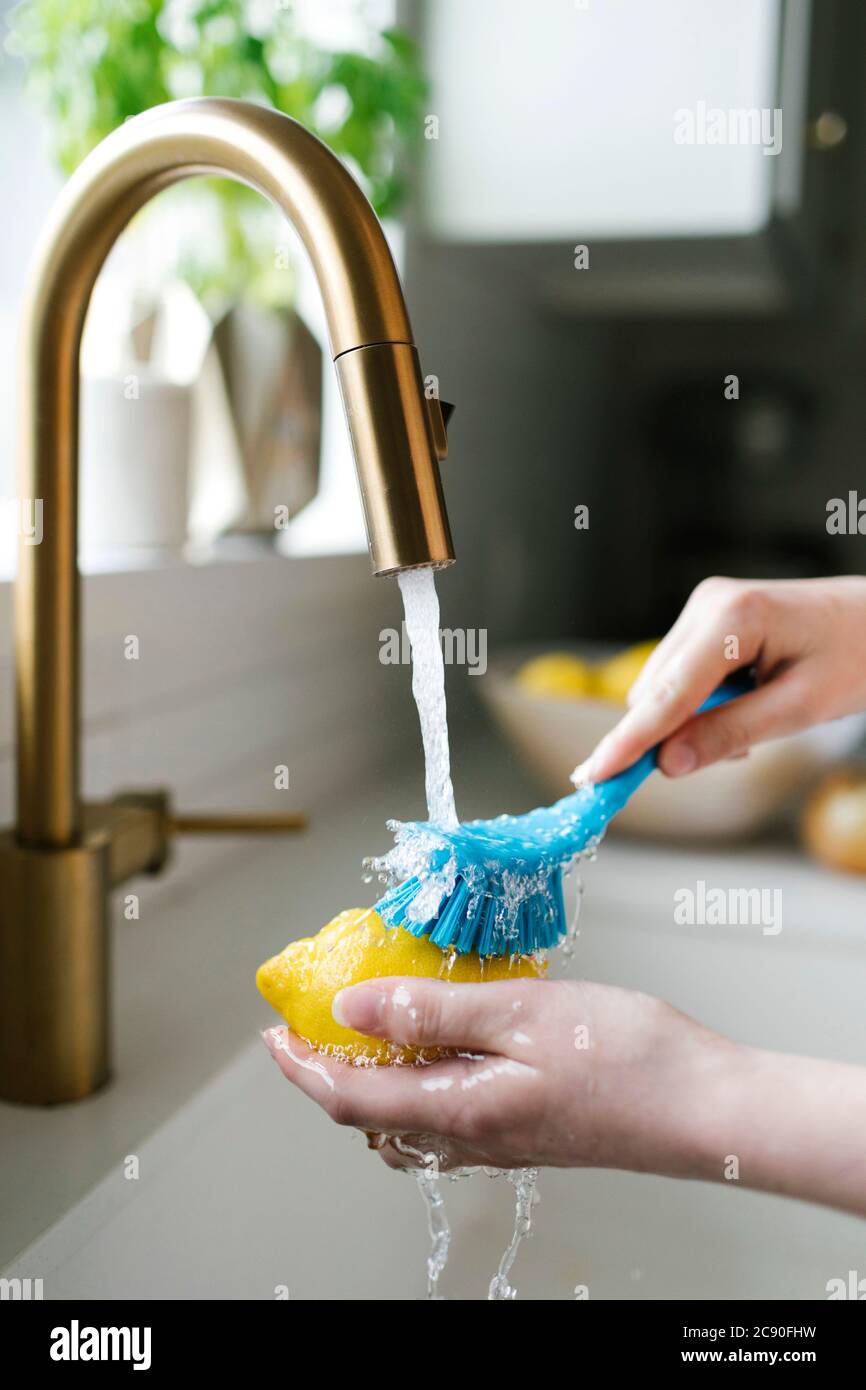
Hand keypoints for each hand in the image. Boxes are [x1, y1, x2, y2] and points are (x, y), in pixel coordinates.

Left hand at [262, 975, 865, 1214]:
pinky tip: (443, 1036)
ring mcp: (500, 1137)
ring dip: (372, 1076)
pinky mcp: (527, 1127)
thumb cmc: (624, 1058)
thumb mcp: (520, 1012)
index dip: (302, 1066)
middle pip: (370, 1113)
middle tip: (314, 1021)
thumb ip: (432, 1010)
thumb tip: (352, 1006)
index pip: (350, 1097)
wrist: (702, 1105)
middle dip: (329, 1071)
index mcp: (459, 1111)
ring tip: (370, 1022)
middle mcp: (471, 1135)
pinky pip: (448, 1110)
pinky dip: (420, 1076)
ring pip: (407, 1116)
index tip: (275, 1030)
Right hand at [578, 575, 865, 782]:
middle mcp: (708, 603)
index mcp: (734, 617)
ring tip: (759, 718)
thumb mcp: (802, 707)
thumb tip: (668, 764)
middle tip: (740, 752)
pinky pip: (680, 674)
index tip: (595, 775)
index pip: (668, 693)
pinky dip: (701, 702)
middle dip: (674, 732)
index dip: (630, 740)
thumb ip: (732, 734)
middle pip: (655, 690)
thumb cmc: (858, 655)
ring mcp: (704, 607)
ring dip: (692, 719)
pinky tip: (748, 699)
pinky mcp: (706, 617)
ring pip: (663, 685)